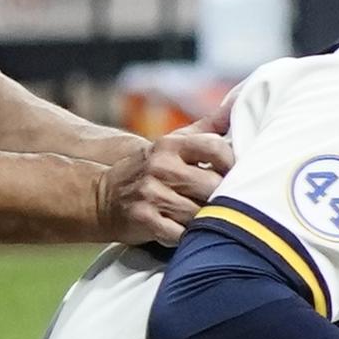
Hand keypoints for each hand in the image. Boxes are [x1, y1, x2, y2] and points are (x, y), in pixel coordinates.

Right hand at [97, 130, 232, 242]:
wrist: (100, 196)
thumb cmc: (148, 169)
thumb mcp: (171, 143)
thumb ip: (206, 128)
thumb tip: (237, 103)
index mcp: (170, 144)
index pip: (215, 148)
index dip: (231, 163)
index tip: (233, 174)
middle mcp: (161, 167)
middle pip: (213, 185)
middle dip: (221, 196)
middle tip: (220, 201)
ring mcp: (151, 194)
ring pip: (199, 213)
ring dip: (205, 219)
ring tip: (201, 216)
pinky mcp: (144, 220)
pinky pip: (181, 234)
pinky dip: (186, 236)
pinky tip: (183, 229)